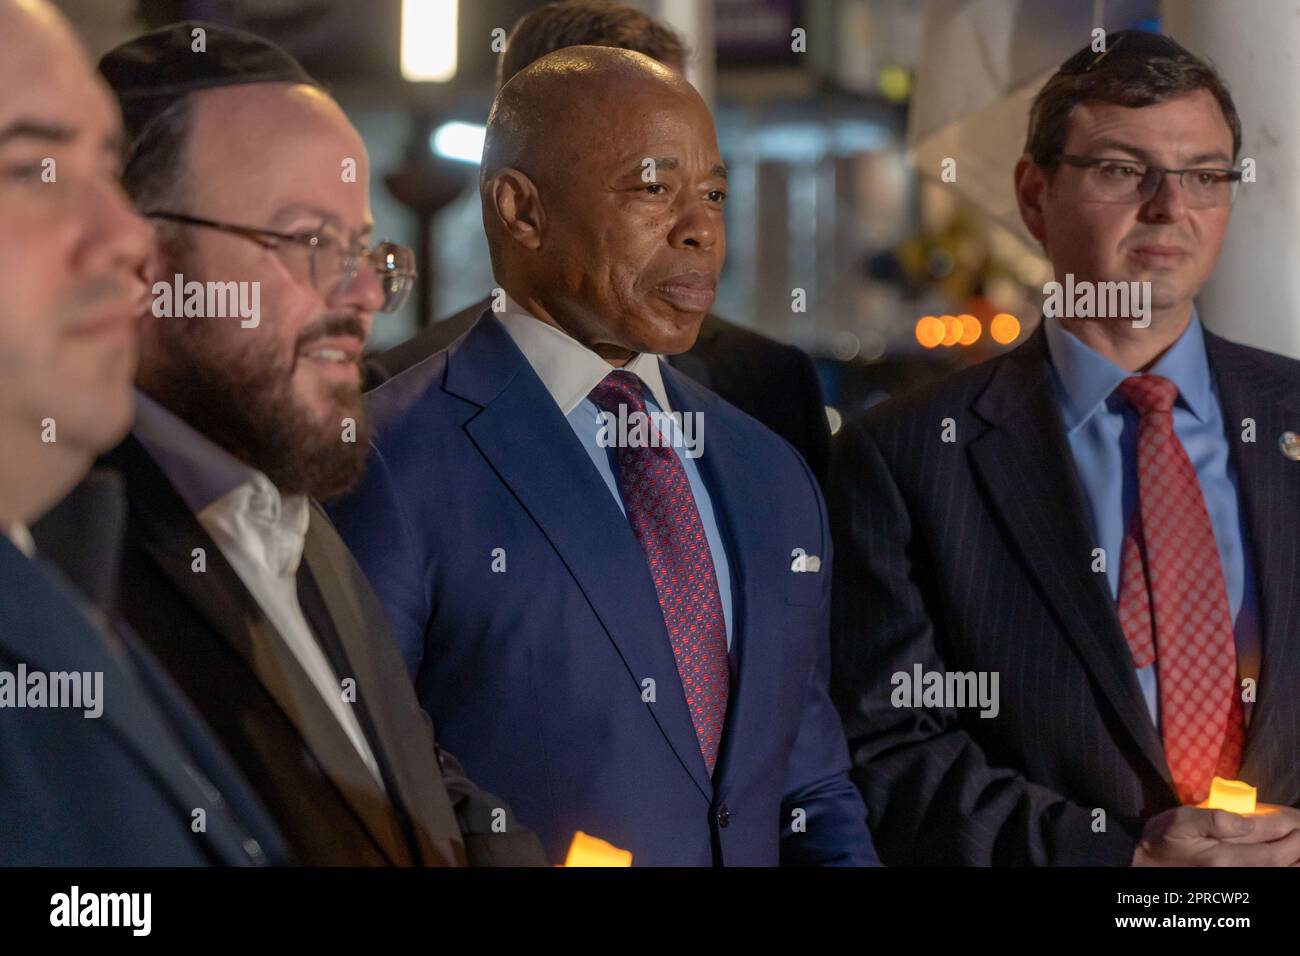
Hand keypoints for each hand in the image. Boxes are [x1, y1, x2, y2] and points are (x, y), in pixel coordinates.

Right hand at [1133, 804, 1299, 865]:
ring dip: (1294, 856)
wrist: (1148, 865)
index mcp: (1223, 859)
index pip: (1274, 849)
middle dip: (1297, 842)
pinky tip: (1287, 855)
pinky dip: (1284, 864)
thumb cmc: (1163, 839)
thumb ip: (1214, 819)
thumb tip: (1246, 820)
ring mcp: (1239, 880)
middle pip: (1284, 862)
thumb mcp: (1181, 820)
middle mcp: (1237, 873)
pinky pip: (1270, 873)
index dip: (1290, 831)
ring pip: (1281, 871)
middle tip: (1298, 825)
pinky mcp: (1238, 882)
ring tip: (1294, 839)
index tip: (1294, 817)